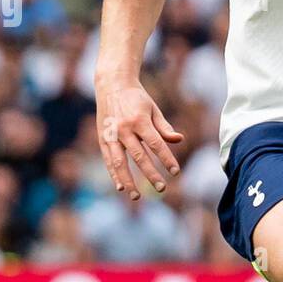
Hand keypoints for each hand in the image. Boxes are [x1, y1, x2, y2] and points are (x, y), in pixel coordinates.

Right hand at [96, 80, 183, 199]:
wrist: (112, 84)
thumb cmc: (137, 98)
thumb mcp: (153, 109)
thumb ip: (164, 128)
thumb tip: (179, 140)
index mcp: (139, 120)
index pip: (156, 144)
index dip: (166, 159)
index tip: (175, 172)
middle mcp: (124, 128)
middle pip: (139, 156)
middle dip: (150, 174)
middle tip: (162, 188)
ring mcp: (111, 134)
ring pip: (119, 162)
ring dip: (128, 180)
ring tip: (136, 196)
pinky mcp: (102, 138)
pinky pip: (108, 160)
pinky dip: (114, 174)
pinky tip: (121, 187)